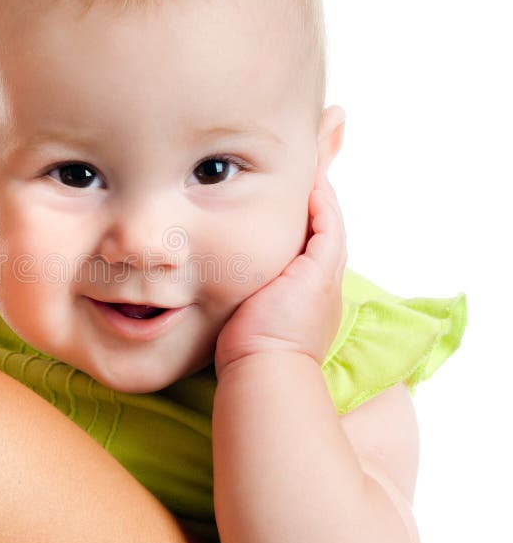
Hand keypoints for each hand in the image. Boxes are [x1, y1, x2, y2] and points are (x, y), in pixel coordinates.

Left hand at [215, 166, 346, 376]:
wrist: (262, 369)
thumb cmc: (245, 354)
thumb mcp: (246, 320)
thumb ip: (241, 300)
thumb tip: (212, 291)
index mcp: (308, 303)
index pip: (310, 257)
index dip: (305, 231)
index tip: (290, 210)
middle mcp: (323, 290)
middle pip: (326, 239)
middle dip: (318, 210)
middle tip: (310, 181)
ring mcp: (325, 282)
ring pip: (331, 230)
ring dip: (323, 201)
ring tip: (313, 174)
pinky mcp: (319, 274)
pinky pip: (328, 229)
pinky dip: (323, 206)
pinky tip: (313, 185)